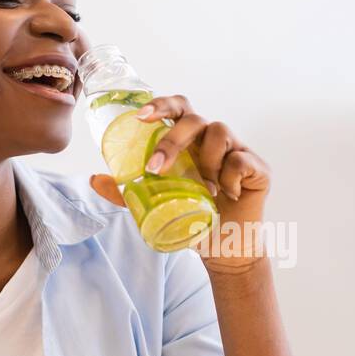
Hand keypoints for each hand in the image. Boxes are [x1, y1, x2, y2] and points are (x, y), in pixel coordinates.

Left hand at [90, 94, 270, 270]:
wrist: (225, 250)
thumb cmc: (193, 219)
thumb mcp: (157, 204)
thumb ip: (129, 192)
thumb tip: (96, 179)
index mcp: (192, 141)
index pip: (179, 109)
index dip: (162, 105)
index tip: (140, 116)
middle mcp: (215, 140)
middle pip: (195, 118)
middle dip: (172, 139)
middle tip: (156, 168)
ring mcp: (239, 151)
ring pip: (220, 133)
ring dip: (205, 161)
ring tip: (204, 189)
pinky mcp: (259, 168)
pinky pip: (241, 160)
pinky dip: (229, 177)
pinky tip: (225, 195)